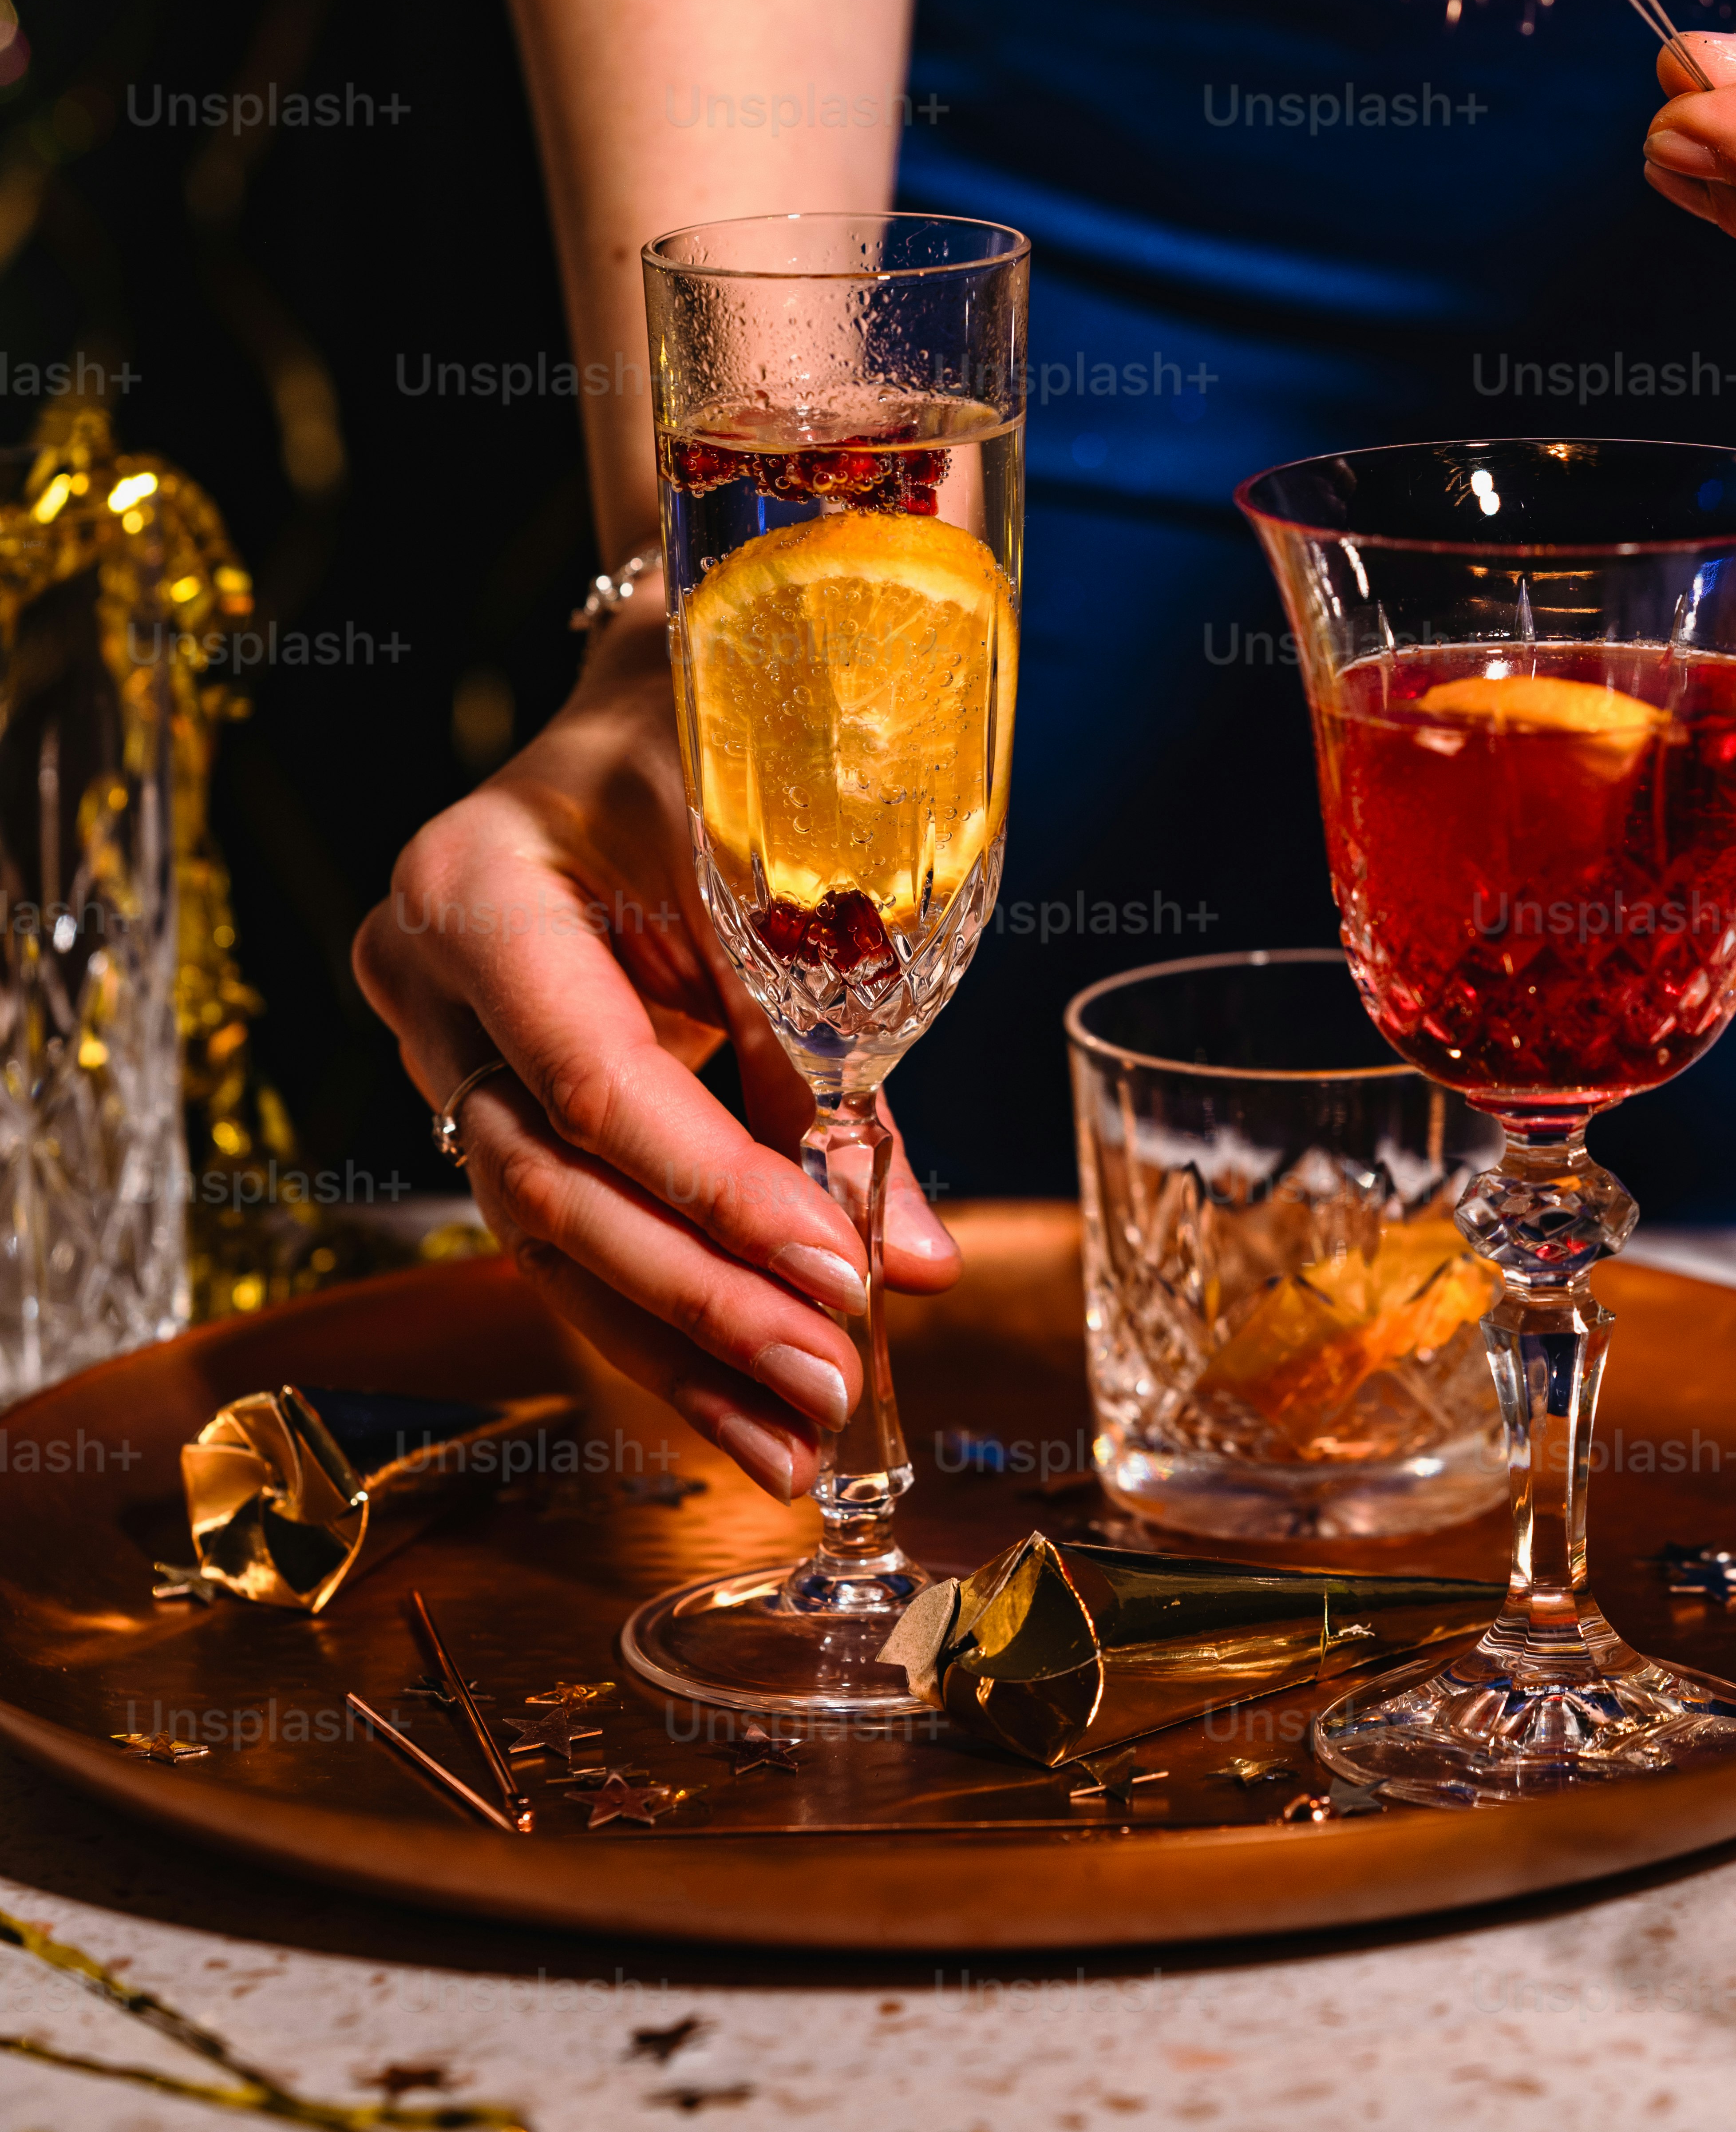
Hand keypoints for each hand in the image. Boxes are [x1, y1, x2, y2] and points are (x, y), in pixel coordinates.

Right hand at [352, 604, 959, 1499]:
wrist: (658, 691)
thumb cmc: (718, 744)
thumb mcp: (772, 862)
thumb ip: (834, 1058)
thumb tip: (913, 1262)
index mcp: (473, 890)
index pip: (593, 1080)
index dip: (714, 1189)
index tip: (834, 1273)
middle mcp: (426, 980)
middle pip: (550, 1185)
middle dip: (699, 1299)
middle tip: (825, 1382)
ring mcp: (442, 1051)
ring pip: (548, 1241)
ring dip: (679, 1351)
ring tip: (794, 1440)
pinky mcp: (494, 1105)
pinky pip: (571, 1237)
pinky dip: (666, 1323)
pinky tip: (746, 1405)